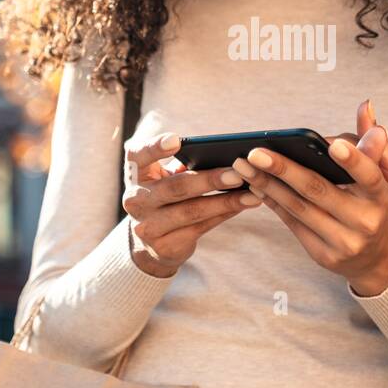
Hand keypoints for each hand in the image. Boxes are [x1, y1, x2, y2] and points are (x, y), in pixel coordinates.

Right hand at [122, 133, 260, 277]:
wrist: (149, 244)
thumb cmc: (165, 197)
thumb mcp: (164, 179)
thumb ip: (184, 166)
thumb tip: (227, 155)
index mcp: (135, 174)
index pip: (138, 155)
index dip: (155, 147)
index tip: (177, 140)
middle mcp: (135, 200)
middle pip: (175, 187)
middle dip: (209, 180)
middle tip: (238, 173)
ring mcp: (148, 226)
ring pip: (192, 211)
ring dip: (225, 201)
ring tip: (252, 192)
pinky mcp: (164, 246)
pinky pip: (201, 227)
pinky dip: (225, 214)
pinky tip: (244, 205)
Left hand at [233, 125, 387, 296]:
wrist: (374, 256)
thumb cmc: (372, 206)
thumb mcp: (379, 181)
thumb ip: (370, 151)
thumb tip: (371, 121)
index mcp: (381, 197)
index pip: (369, 176)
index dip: (353, 161)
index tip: (334, 145)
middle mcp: (365, 221)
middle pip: (318, 190)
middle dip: (284, 169)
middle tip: (255, 153)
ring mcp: (343, 241)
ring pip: (298, 207)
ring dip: (267, 184)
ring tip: (243, 166)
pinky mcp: (323, 255)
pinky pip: (293, 223)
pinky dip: (273, 202)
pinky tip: (256, 185)